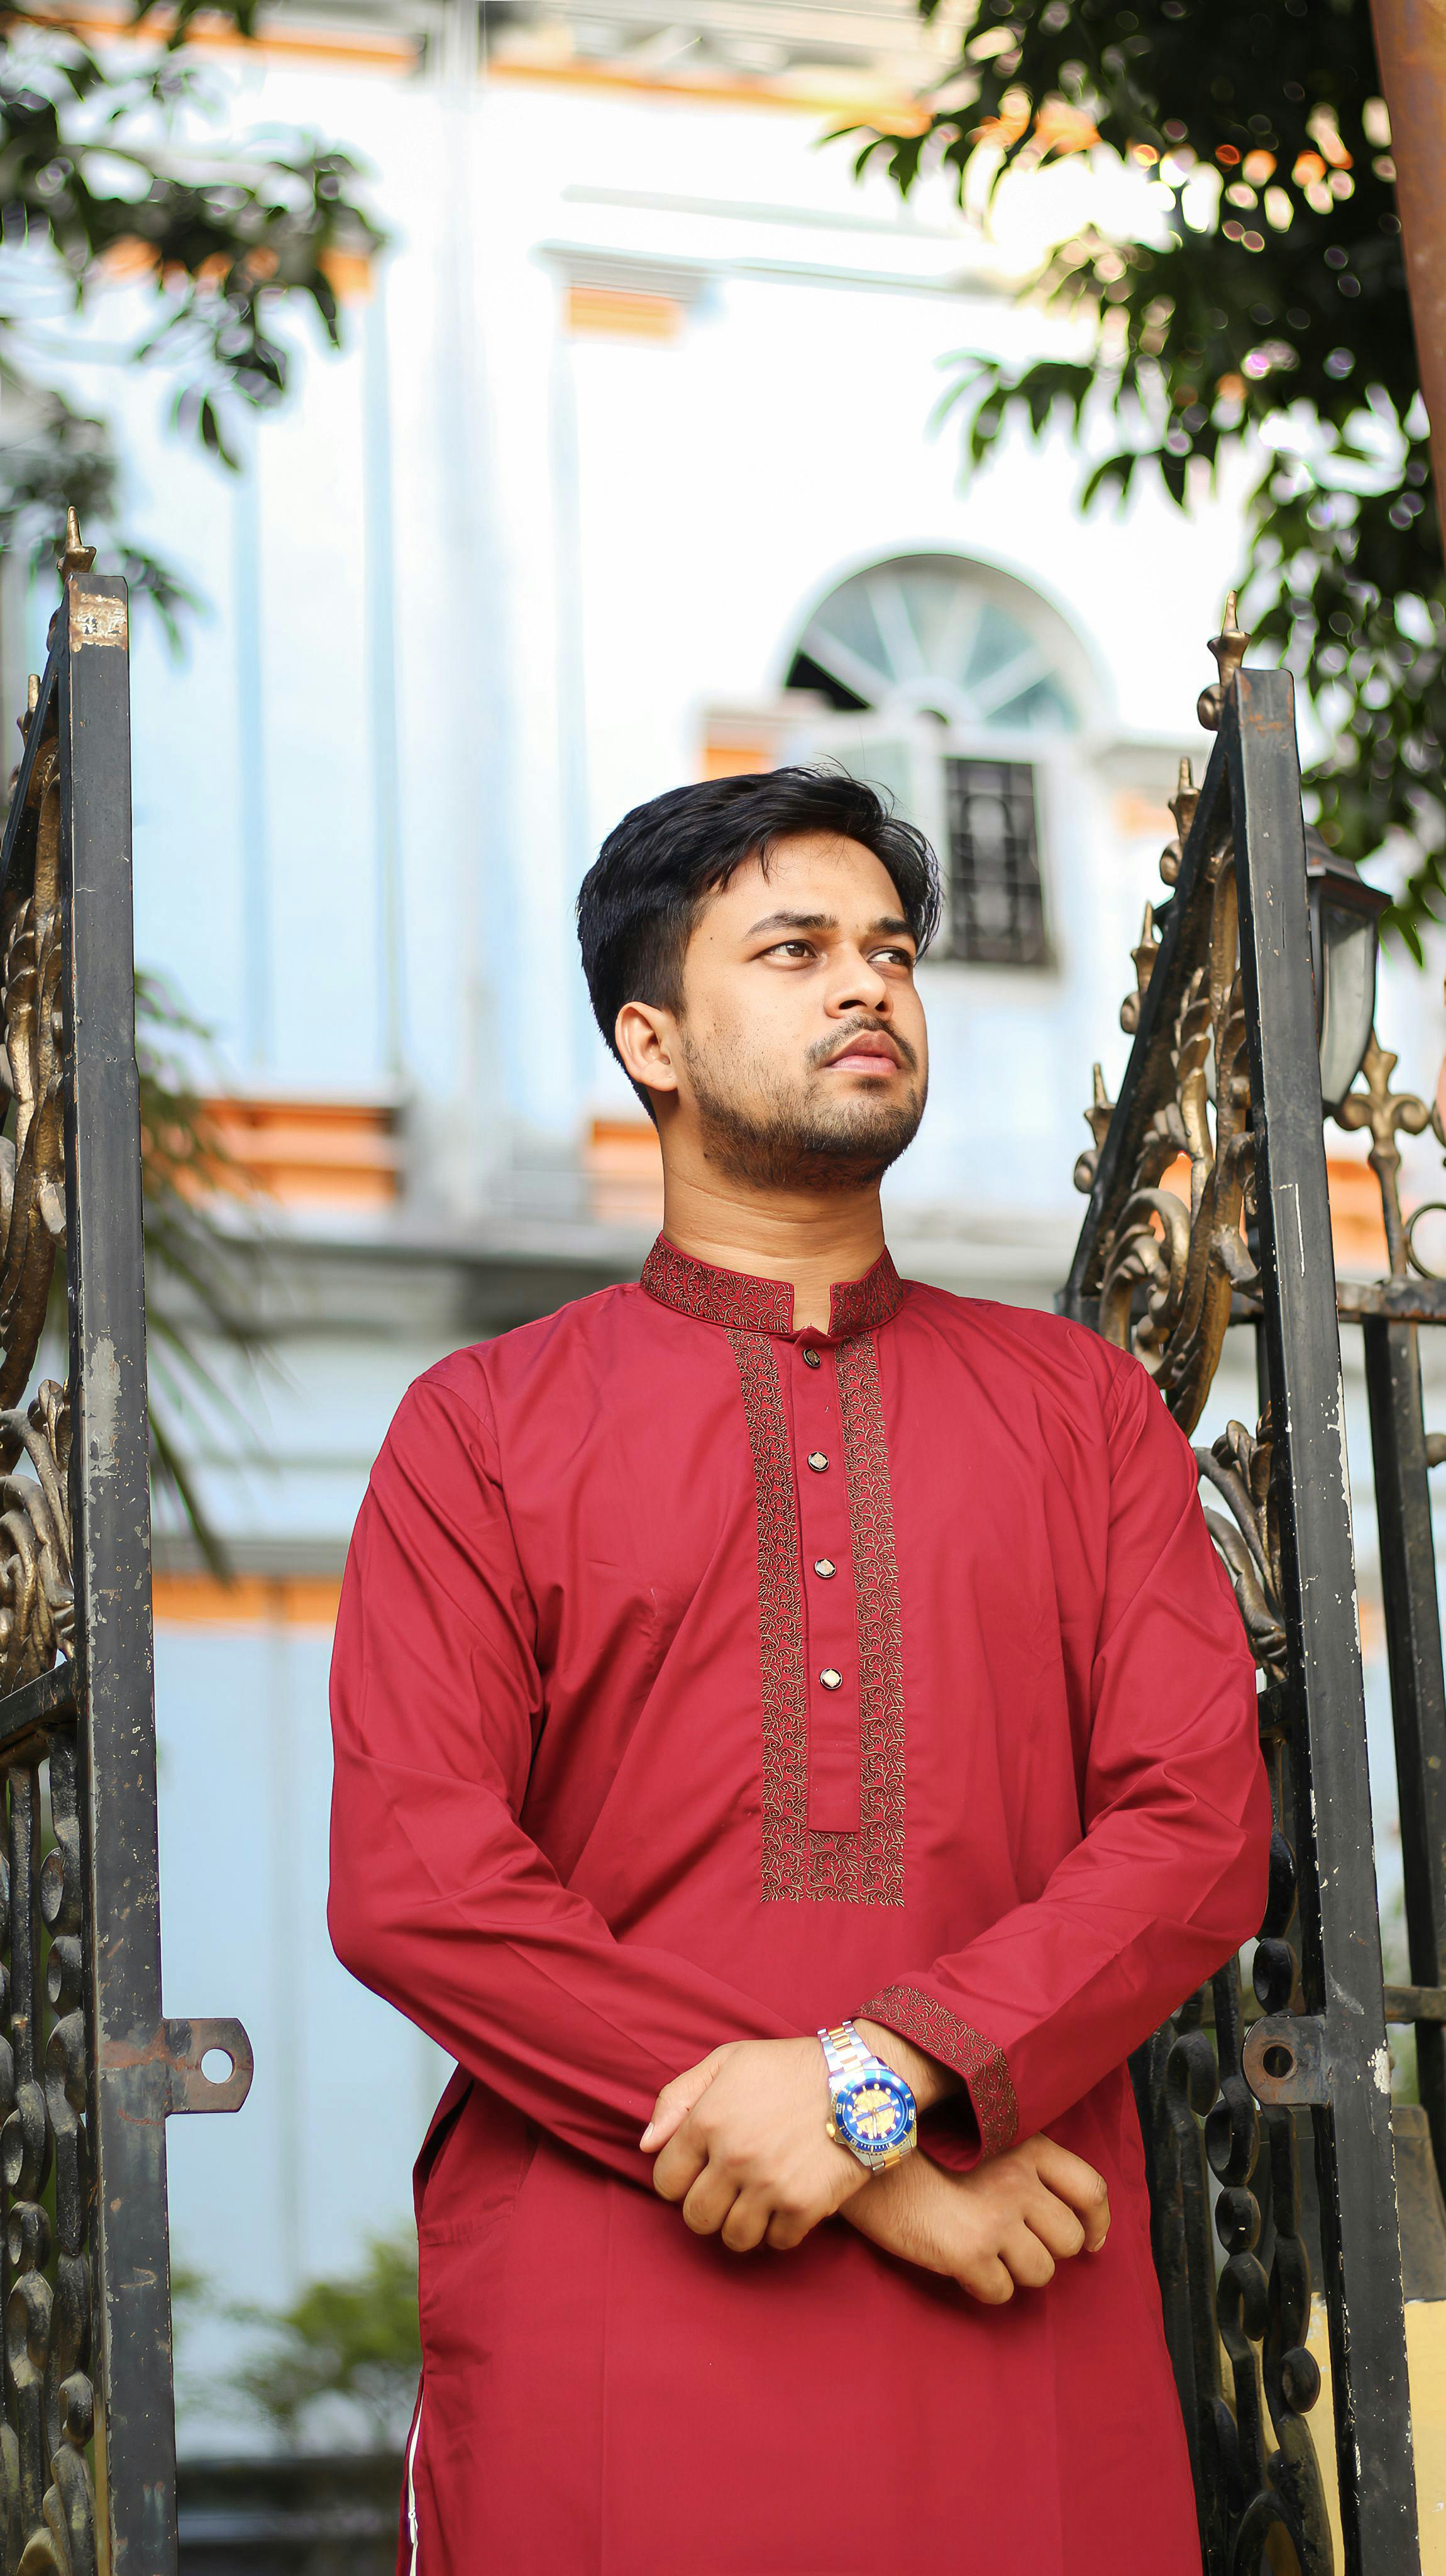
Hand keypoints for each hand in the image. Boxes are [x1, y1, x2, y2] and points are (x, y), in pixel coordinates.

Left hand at [643, 2037, 868, 2250]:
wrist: (861, 2078)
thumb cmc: (788, 2068)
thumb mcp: (727, 2062)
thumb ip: (677, 2099)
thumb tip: (645, 2145)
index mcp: (707, 2120)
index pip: (666, 2182)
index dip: (681, 2179)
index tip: (700, 2172)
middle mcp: (733, 2156)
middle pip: (696, 2218)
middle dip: (707, 2208)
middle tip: (729, 2190)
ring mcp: (769, 2184)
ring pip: (734, 2238)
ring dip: (743, 2224)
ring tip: (757, 2200)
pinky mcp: (804, 2205)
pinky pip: (777, 2242)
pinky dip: (781, 2229)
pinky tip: (788, 2202)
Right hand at [844, 2133, 1109, 2302]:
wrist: (859, 2147)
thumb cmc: (916, 2139)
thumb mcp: (978, 2132)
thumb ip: (1017, 2158)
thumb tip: (1052, 2203)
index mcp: (1027, 2146)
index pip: (1090, 2189)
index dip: (1097, 2222)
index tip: (1092, 2240)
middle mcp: (1019, 2180)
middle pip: (1068, 2239)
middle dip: (1047, 2250)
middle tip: (1017, 2245)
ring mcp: (995, 2217)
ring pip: (1040, 2272)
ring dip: (1017, 2271)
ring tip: (986, 2254)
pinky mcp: (967, 2251)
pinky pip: (1000, 2292)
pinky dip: (986, 2288)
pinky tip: (964, 2269)